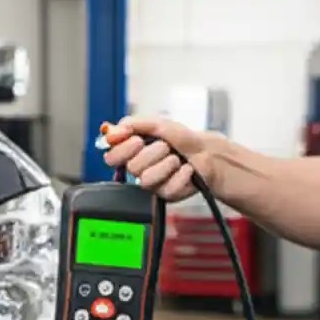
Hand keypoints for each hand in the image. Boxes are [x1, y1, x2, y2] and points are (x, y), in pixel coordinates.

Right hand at [102, 116, 227, 200]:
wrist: (207, 153)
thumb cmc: (183, 140)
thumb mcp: (159, 124)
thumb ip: (134, 124)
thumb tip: (112, 129)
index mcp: (132, 152)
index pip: (111, 157)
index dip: (122, 150)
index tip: (137, 140)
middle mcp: (139, 169)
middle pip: (132, 167)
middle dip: (153, 153)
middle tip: (166, 147)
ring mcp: (152, 184)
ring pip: (146, 180)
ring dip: (166, 164)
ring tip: (177, 159)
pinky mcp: (166, 195)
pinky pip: (167, 189)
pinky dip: (181, 175)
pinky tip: (186, 170)